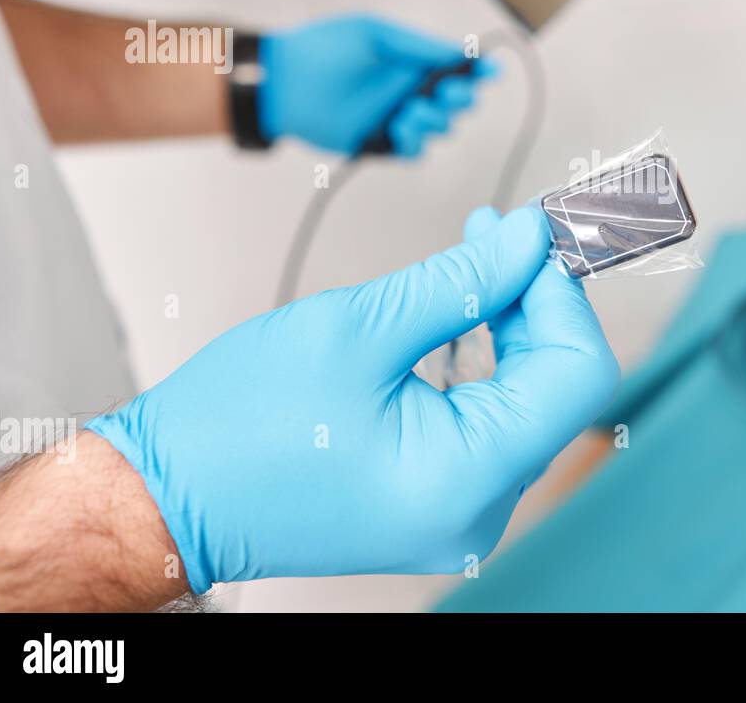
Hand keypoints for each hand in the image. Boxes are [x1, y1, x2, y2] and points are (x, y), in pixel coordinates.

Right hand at [84, 206, 618, 592]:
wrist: (167, 495)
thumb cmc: (238, 424)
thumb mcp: (360, 327)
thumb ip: (463, 281)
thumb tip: (528, 242)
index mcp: (467, 476)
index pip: (578, 374)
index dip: (562, 296)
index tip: (531, 240)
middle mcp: (479, 510)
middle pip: (558, 387)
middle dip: (535, 302)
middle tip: (496, 234)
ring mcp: (462, 511)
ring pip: (529, 401)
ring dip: (512, 326)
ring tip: (475, 262)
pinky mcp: (440, 499)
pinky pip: (493, 422)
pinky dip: (486, 362)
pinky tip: (461, 316)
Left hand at [258, 14, 494, 155]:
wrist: (284, 82)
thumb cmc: (325, 49)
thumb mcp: (376, 35)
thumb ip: (420, 46)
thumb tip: (460, 52)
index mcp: (411, 62)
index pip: (456, 68)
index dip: (478, 72)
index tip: (490, 72)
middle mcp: (409, 90)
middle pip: (458, 102)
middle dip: (460, 98)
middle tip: (447, 93)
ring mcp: (397, 118)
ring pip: (440, 128)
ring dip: (434, 120)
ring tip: (409, 111)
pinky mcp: (381, 143)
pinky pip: (415, 151)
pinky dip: (416, 141)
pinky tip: (399, 128)